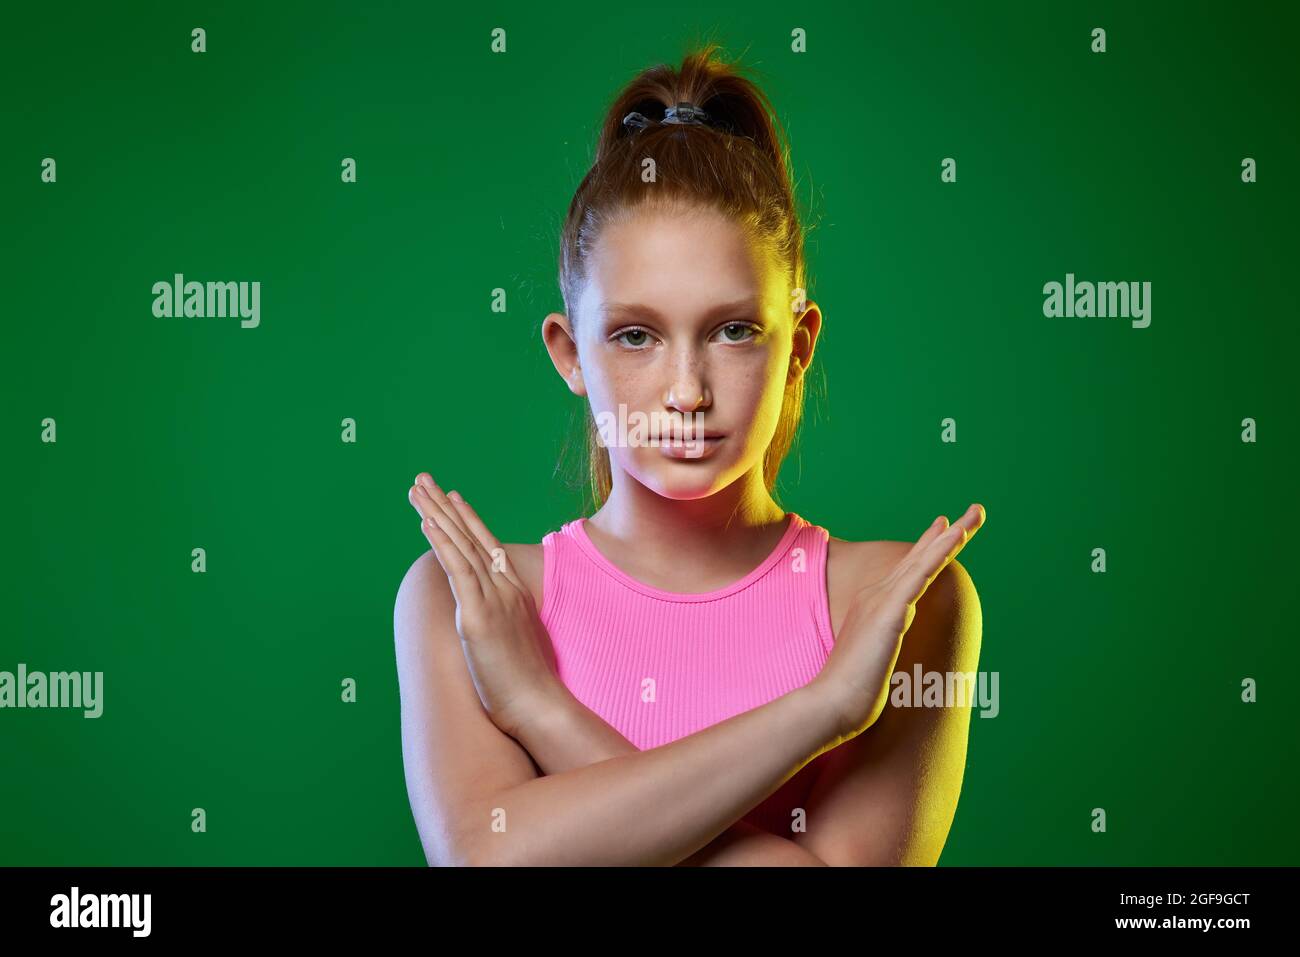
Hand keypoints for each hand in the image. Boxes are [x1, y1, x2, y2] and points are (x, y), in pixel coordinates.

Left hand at [408, 474, 560, 738]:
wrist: (539, 706)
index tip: (452, 497)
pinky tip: (428, 524)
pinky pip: (458, 571)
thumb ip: (505, 626)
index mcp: (514, 593)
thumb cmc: (529, 686)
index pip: (486, 546)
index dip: (468, 519)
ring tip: (416, 490)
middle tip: (422, 479)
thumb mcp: (517, 645)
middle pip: (470, 536)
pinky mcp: (478, 616)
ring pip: (461, 546)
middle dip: (443, 505)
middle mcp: (505, 588)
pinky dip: (443, 544)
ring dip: (435, 514)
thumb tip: (491, 627)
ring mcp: (493, 599)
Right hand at [813, 504, 985, 739]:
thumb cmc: (850, 693)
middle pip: (919, 557)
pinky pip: (921, 572)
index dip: (927, 548)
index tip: (944, 528)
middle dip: (947, 533)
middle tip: (971, 512)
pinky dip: (939, 550)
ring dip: (953, 534)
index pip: (907, 572)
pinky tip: (956, 535)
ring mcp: (883, 600)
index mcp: (874, 608)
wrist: (831, 703)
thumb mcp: (873, 667)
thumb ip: (884, 654)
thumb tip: (892, 662)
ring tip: (975, 513)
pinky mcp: (891, 610)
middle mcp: (877, 596)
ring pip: (924, 559)